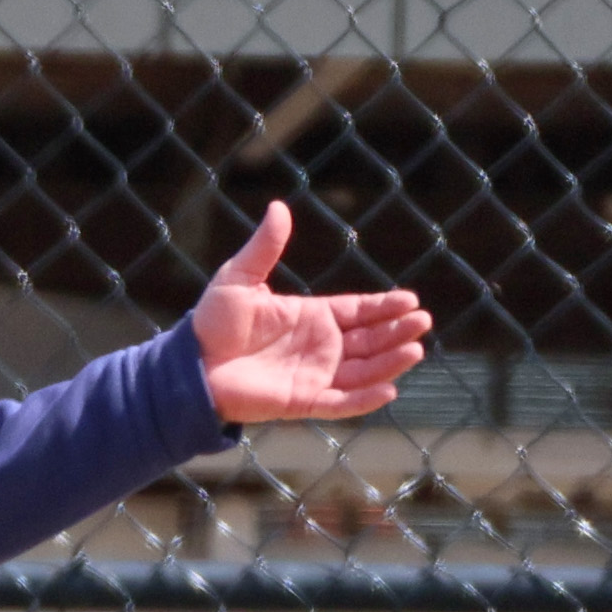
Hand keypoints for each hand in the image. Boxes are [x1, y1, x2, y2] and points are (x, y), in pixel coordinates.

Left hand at [192, 202, 430, 423]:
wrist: (188, 366)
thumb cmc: (211, 323)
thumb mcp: (239, 278)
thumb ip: (265, 247)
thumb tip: (278, 207)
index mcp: (310, 316)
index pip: (359, 311)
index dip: (385, 307)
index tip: (411, 300)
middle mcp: (317, 347)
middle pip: (369, 340)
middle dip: (397, 332)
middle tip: (422, 322)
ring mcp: (311, 375)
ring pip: (362, 371)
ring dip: (389, 362)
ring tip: (416, 349)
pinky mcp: (300, 402)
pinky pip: (339, 404)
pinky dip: (363, 399)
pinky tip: (389, 390)